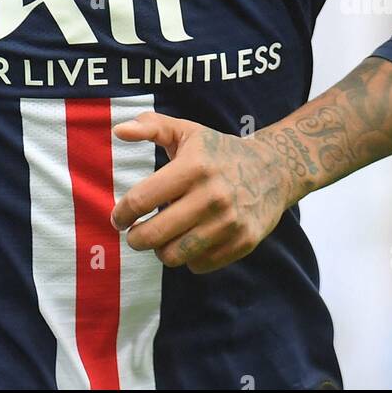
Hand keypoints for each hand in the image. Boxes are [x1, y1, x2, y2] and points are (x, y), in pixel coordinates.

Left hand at [110, 113, 291, 273]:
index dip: (122, 214)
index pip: (142, 199)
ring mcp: (229, 223)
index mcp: (194, 167)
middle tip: (134, 234)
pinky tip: (189, 240)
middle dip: (135, 239)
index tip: (118, 219)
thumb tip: (119, 130)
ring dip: (160, 250)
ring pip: (174, 256)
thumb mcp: (186, 131)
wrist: (273, 170)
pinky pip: (199, 265)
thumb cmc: (218, 151)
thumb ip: (151, 127)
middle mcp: (212, 196)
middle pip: (154, 235)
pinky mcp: (242, 243)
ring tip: (162, 237)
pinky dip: (188, 257)